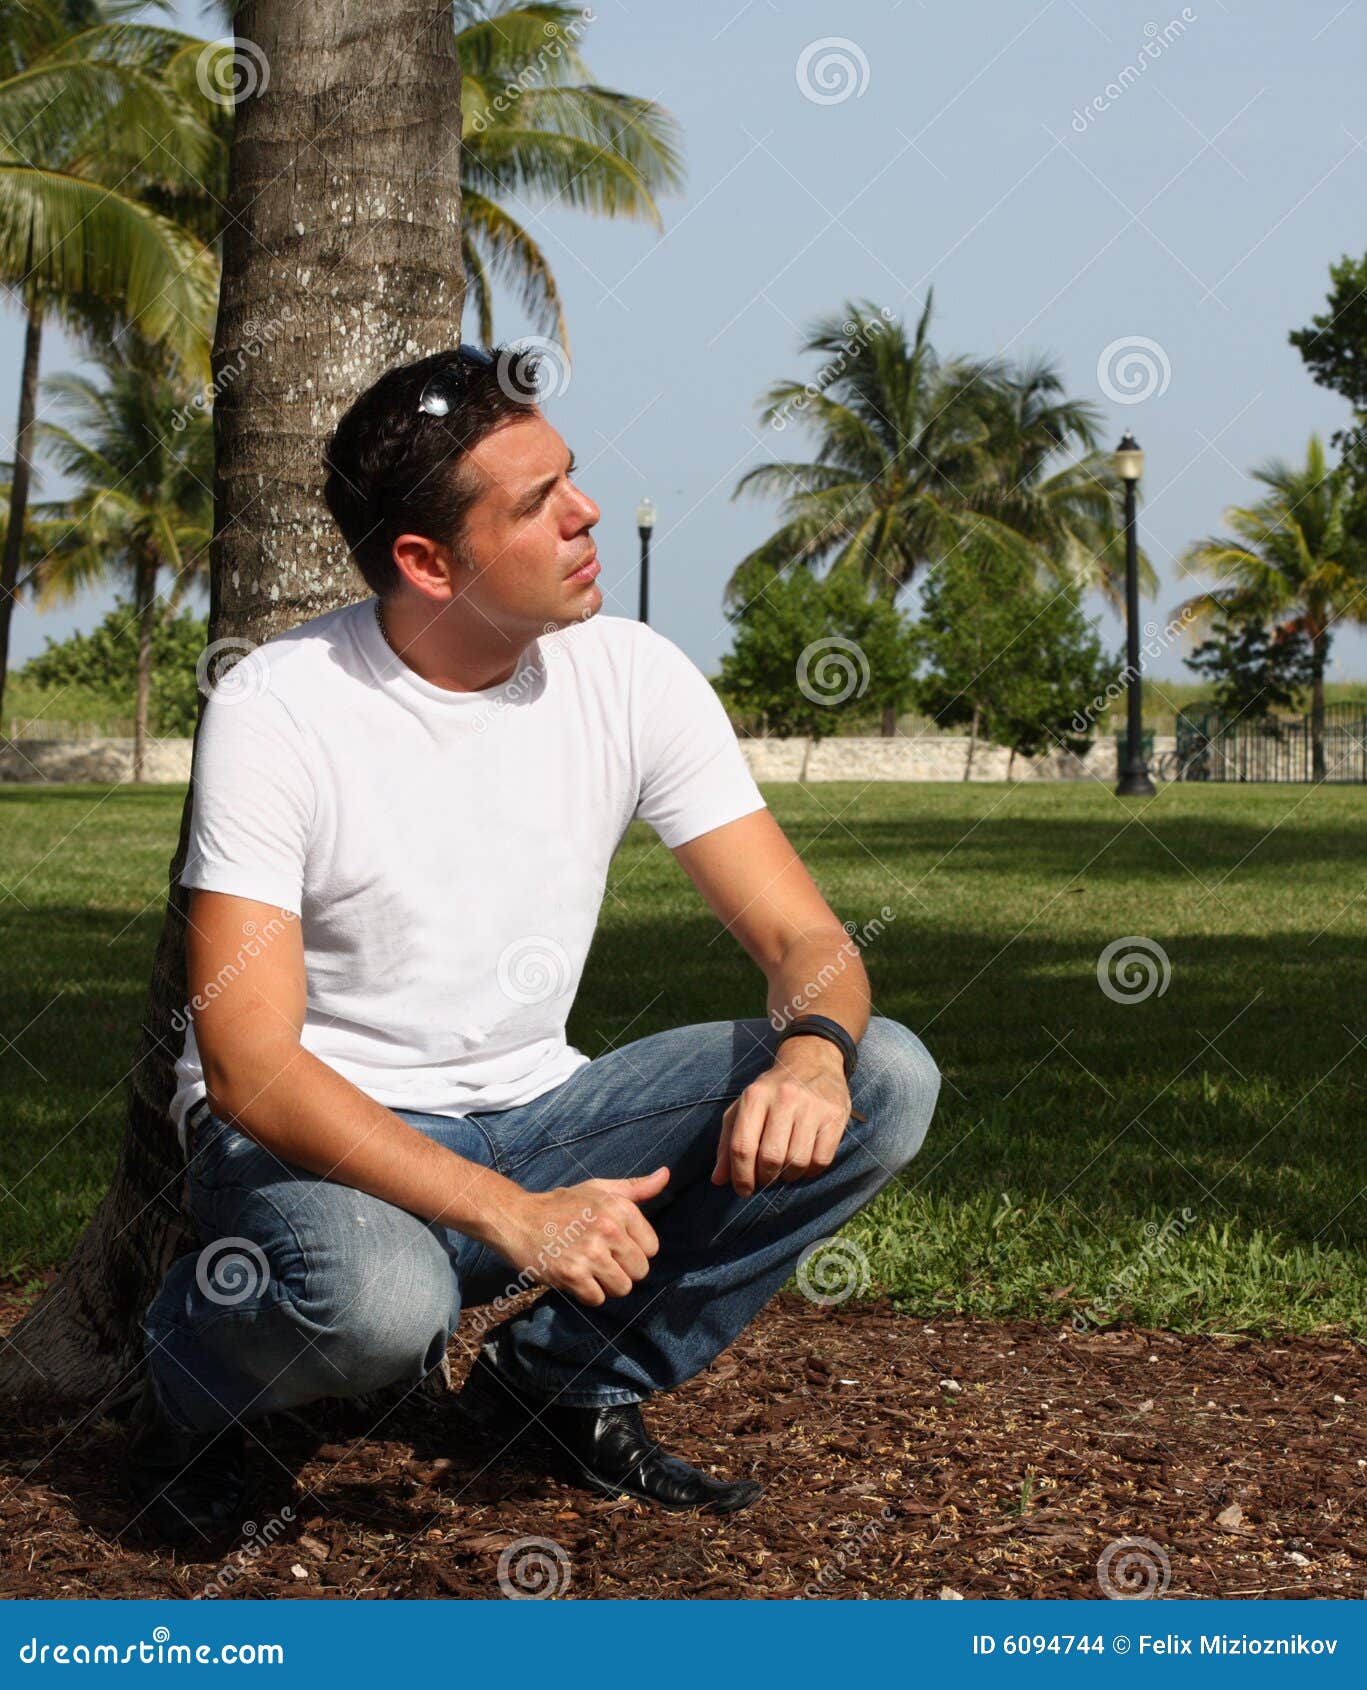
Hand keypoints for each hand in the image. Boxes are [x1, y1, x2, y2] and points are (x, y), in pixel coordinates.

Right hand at [487, 1167, 669, 1306]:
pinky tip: (575, 1277)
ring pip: (622, 1288)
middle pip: (640, 1271)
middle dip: (623, 1270)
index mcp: (620, 1208)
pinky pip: (597, 1299)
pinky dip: (587, 1294)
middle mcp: (608, 1229)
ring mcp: (590, 1253)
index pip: (652, 1248)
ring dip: (607, 1285)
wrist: (518, 1218)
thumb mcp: (600, 1189)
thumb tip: (666, 1174)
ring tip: (589, 1269)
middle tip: (601, 1260)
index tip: (615, 1245)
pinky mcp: (572, 1274)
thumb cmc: (562, 1204)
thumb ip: (636, 1188)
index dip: (635, 1250)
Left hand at [711, 1039, 857, 1195]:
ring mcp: (812, 1106)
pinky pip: (822, 1159)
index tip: (743, 1190)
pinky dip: (811, 1171)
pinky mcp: (836, 1115)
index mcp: (755, 1096)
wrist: (812, 1061)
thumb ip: (727, 1143)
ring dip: (788, 1176)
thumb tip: (718, 1180)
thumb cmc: (771, 1092)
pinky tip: (805, 1164)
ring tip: (785, 1170)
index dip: (740, 1176)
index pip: (742, 1147)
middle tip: (766, 1179)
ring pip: (797, 1162)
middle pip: (770, 1158)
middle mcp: (784, 1098)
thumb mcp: (743, 1109)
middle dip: (765, 1178)